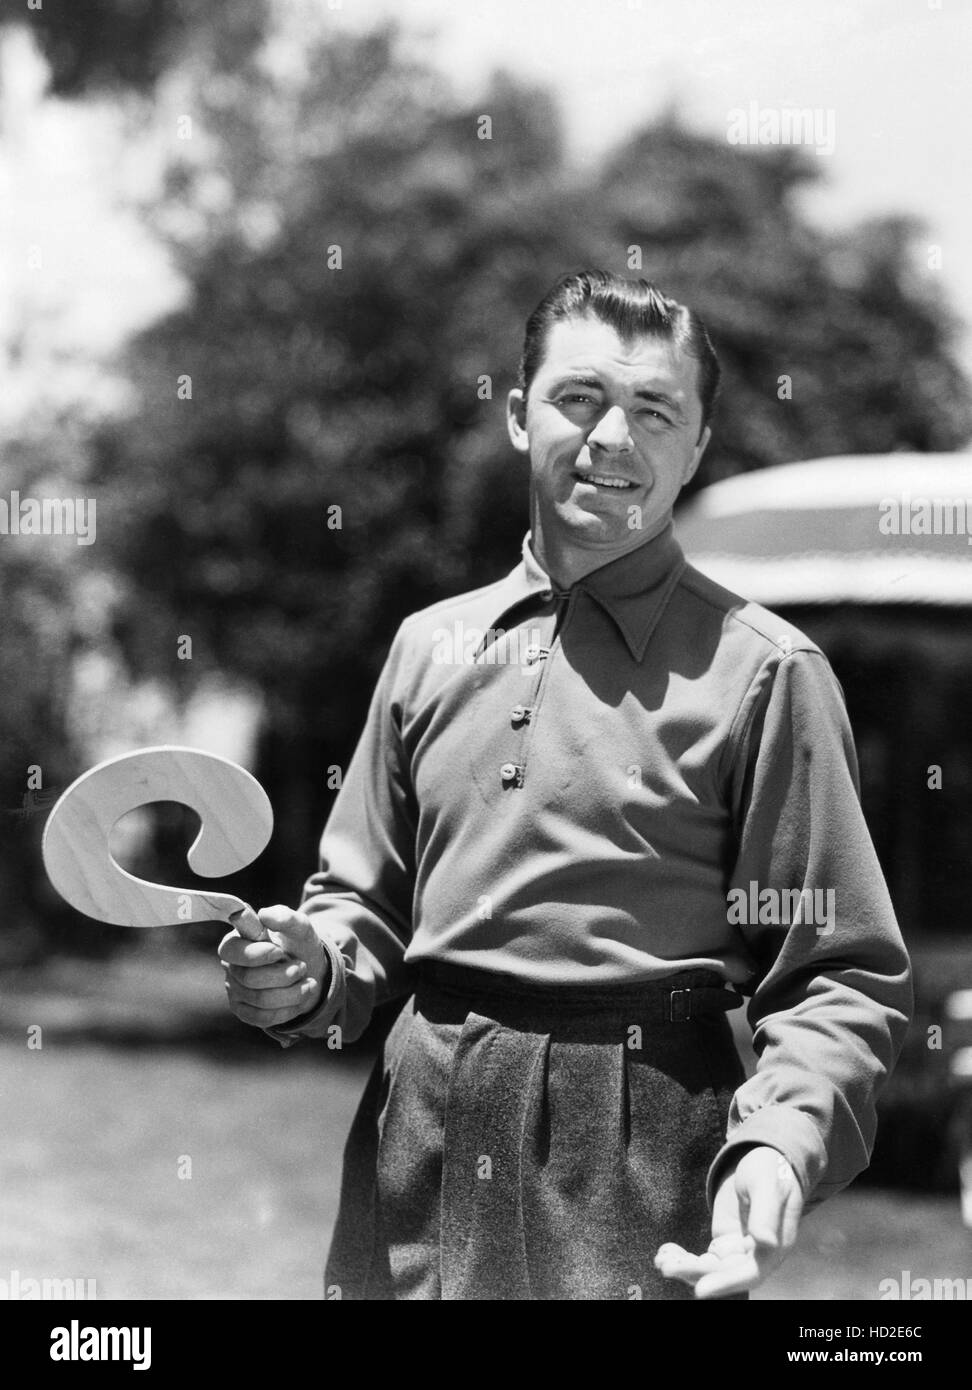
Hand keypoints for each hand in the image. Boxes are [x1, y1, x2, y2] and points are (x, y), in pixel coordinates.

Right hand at [218, 904, 327, 1029]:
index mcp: (237, 941)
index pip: (231, 951)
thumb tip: (264, 914)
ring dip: (292, 993)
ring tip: (308, 983)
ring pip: (260, 1000)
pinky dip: (287, 1010)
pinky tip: (299, 998)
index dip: (257, 955)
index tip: (279, 952)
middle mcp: (231, 967)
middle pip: (249, 979)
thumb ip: (285, 917)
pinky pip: (262, 1018)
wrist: (310, 972)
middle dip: (283, 975)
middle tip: (302, 967)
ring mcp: (235, 991)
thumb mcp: (300, 928)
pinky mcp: (244, 1012)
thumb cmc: (298, 945)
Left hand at [654, 1145, 802, 1298]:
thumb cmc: (770, 1169)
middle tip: (667, 1267)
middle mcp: (757, 1256)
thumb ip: (766, 1213)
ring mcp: (739, 1252)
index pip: (751, 1273)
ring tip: (661, 1261)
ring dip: (685, 1268)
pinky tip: (664, 1254)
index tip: (700, 1289)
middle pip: (725, 1274)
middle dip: (695, 1273)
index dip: (726, 1283)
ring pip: (711, 1270)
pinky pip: (703, 1259)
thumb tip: (767, 1243)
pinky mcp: (723, 1245)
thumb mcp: (768, 1184)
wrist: (763, 1161)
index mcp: (776, 1246)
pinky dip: (684, 1258)